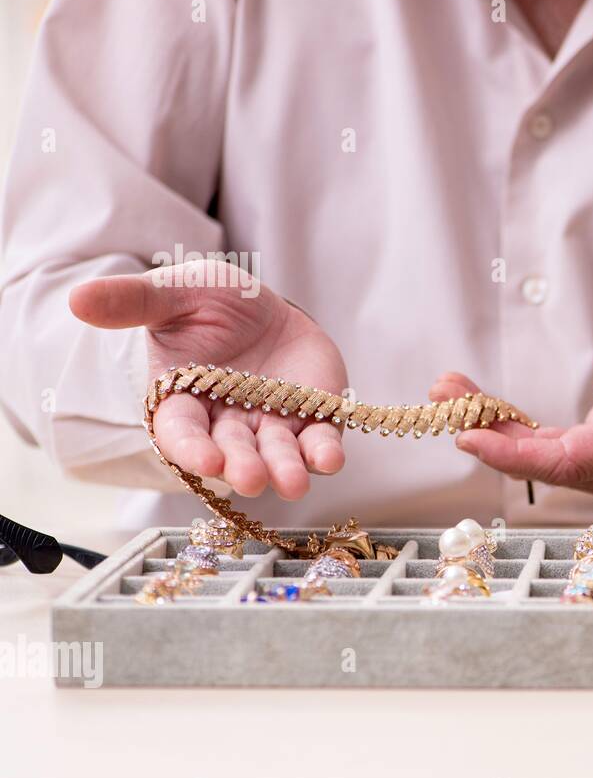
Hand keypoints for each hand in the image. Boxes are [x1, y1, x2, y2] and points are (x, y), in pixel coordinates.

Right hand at [70, 260, 347, 498]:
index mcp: (184, 402)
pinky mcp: (313, 420)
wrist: (266, 307)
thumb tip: (76, 298)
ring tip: (293, 482)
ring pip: (277, 455)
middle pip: (232, 452)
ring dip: (285, 469)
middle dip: (241, 465)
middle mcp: (227, 424)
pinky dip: (325, 452)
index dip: (192, 449)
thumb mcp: (174, 295)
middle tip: (249, 477)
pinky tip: (332, 459)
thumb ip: (133, 303)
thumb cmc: (211, 304)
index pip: (182, 434)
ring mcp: (272, 426)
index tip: (205, 459)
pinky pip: (319, 442)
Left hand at [452, 303, 592, 503]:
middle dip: (489, 433)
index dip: (517, 455)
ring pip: (544, 461)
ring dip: (493, 429)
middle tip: (444, 390)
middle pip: (549, 464)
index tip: (469, 436)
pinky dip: (511, 432)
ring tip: (450, 388)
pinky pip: (550, 454)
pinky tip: (476, 404)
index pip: (575, 461)